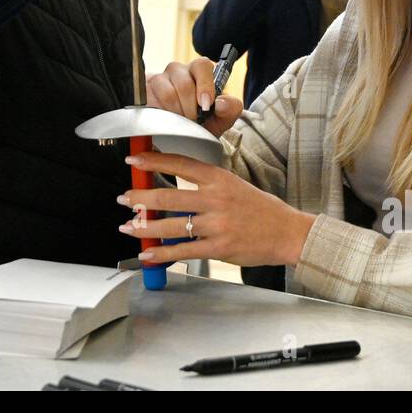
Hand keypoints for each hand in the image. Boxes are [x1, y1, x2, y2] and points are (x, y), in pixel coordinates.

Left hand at [118, 152, 316, 266]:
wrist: (287, 232)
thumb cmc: (260, 208)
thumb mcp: (233, 184)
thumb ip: (205, 183)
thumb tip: (173, 183)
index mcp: (219, 179)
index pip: (180, 164)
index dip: (153, 161)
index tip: (133, 159)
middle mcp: (216, 199)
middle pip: (168, 196)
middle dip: (140, 198)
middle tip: (124, 198)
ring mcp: (217, 225)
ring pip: (170, 226)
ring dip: (144, 227)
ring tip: (128, 227)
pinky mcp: (218, 248)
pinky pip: (182, 250)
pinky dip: (160, 254)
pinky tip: (146, 254)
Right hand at [146, 57, 243, 136]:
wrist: (181, 132)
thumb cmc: (204, 121)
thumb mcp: (223, 118)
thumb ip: (231, 108)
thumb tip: (221, 103)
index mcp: (199, 70)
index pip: (202, 66)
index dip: (205, 85)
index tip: (206, 106)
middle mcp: (178, 70)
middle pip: (183, 83)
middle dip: (190, 108)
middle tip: (194, 122)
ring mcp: (159, 78)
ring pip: (167, 93)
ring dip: (176, 114)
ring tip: (181, 123)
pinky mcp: (144, 90)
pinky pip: (151, 100)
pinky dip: (161, 115)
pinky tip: (166, 121)